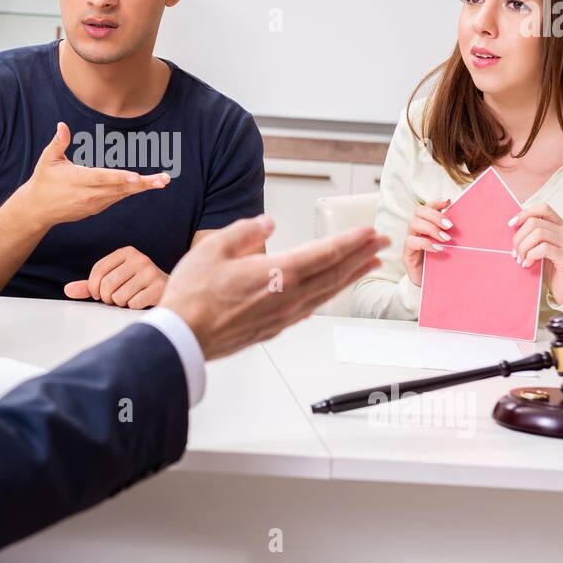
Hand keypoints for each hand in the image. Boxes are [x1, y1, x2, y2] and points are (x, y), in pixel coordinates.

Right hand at [15, 122, 169, 229]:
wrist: (38, 209)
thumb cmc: (43, 180)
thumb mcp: (47, 160)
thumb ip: (58, 142)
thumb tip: (62, 125)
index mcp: (78, 180)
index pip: (102, 178)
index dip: (120, 178)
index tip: (136, 177)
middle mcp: (89, 194)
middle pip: (120, 188)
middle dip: (143, 184)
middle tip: (163, 179)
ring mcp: (94, 203)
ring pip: (122, 194)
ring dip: (143, 187)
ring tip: (162, 181)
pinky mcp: (96, 208)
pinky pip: (117, 198)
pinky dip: (131, 191)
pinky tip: (146, 184)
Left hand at [64, 246, 166, 308]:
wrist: (168, 291)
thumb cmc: (135, 286)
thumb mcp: (112, 281)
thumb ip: (90, 285)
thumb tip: (67, 290)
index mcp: (126, 252)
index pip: (98, 270)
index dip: (92, 287)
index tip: (97, 294)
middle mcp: (139, 258)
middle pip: (107, 284)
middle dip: (107, 297)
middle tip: (114, 299)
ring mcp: (150, 272)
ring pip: (119, 296)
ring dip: (120, 303)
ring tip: (130, 298)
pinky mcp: (159, 287)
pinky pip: (133, 303)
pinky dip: (133, 306)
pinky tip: (142, 301)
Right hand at [160, 216, 387, 360]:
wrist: (182, 338)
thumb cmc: (193, 296)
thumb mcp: (213, 249)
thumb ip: (245, 231)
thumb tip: (268, 223)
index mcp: (277, 273)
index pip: (325, 253)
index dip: (351, 241)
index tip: (370, 231)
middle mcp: (287, 296)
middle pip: (334, 273)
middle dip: (360, 255)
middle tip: (380, 242)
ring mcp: (283, 315)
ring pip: (326, 293)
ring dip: (350, 276)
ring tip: (367, 264)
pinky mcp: (274, 328)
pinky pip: (311, 307)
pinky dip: (328, 295)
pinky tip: (330, 291)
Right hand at [403, 198, 452, 286]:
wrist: (435, 286)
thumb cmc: (444, 264)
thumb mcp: (451, 247)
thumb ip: (454, 235)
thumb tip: (473, 223)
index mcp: (427, 225)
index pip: (427, 207)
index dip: (436, 202)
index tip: (448, 201)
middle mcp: (417, 231)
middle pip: (419, 211)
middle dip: (435, 215)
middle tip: (450, 226)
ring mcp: (411, 241)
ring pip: (414, 223)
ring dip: (432, 228)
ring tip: (446, 239)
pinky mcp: (407, 254)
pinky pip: (412, 242)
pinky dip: (426, 243)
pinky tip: (438, 249)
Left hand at [509, 204, 562, 303]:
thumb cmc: (552, 269)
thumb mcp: (542, 249)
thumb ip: (533, 236)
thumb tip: (512, 227)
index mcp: (560, 227)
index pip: (543, 208)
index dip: (525, 213)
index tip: (511, 224)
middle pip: (535, 222)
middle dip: (519, 237)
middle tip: (515, 253)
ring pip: (538, 233)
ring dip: (523, 247)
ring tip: (520, 259)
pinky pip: (543, 248)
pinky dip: (531, 255)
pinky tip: (528, 264)